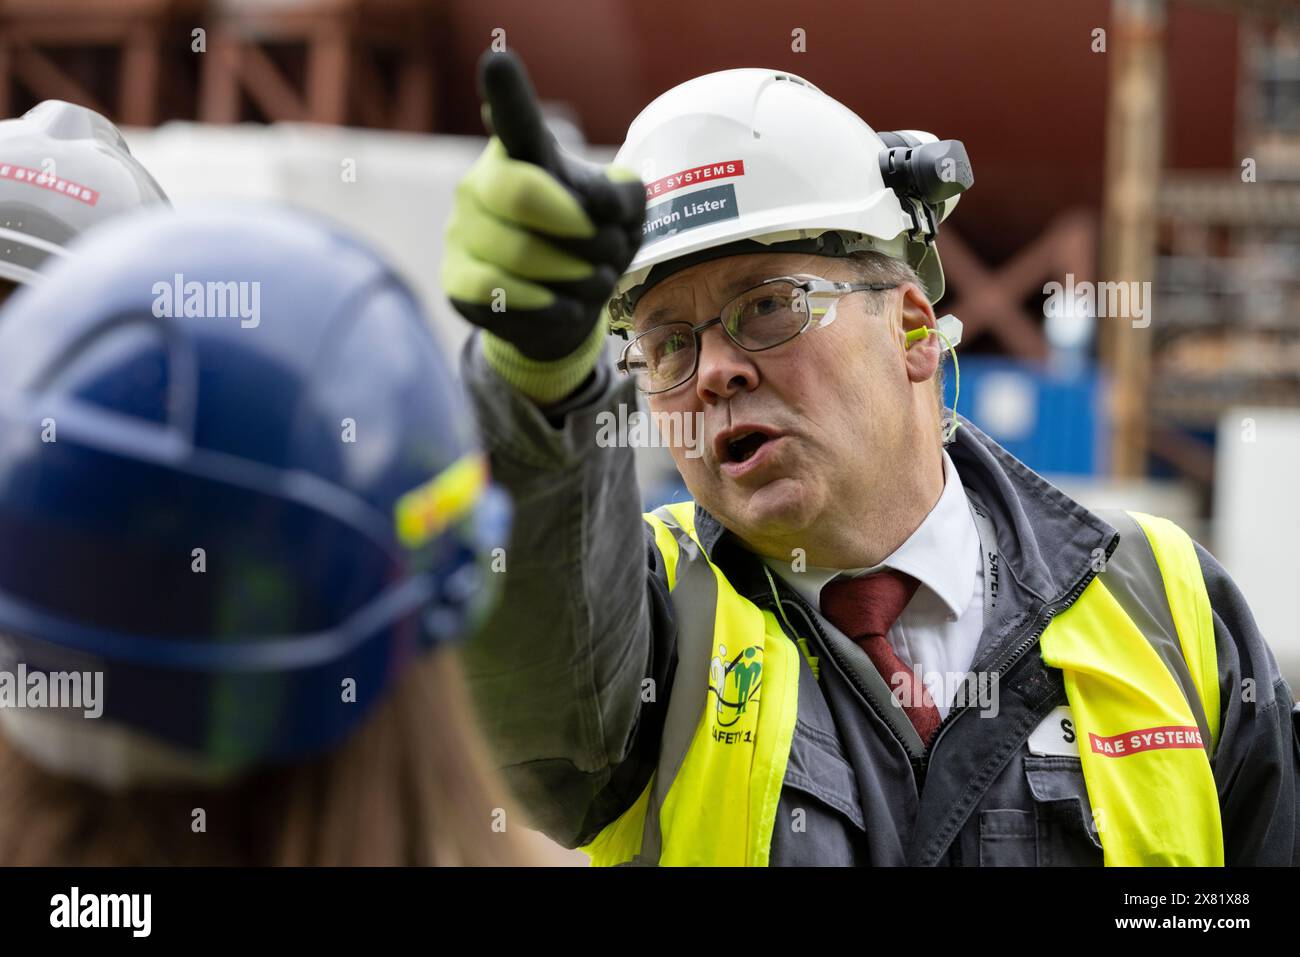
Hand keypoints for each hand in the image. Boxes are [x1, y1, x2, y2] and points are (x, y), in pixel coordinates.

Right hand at [442, 50, 645, 402]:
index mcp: (519, 153)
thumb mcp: (624, 215)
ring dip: (576, 275)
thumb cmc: (592, 244)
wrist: (565, 308)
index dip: (505, 93)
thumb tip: (594, 204)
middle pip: (521, 194)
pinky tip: (568, 306)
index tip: (498, 63)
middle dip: (581, 230)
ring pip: (518, 253)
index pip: (513, 119)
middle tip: (608, 249)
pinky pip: (501, 292)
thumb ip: (623, 198)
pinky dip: (548, 305)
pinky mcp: (458, 282)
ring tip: (595, 280)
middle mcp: (478, 184)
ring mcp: (460, 232)